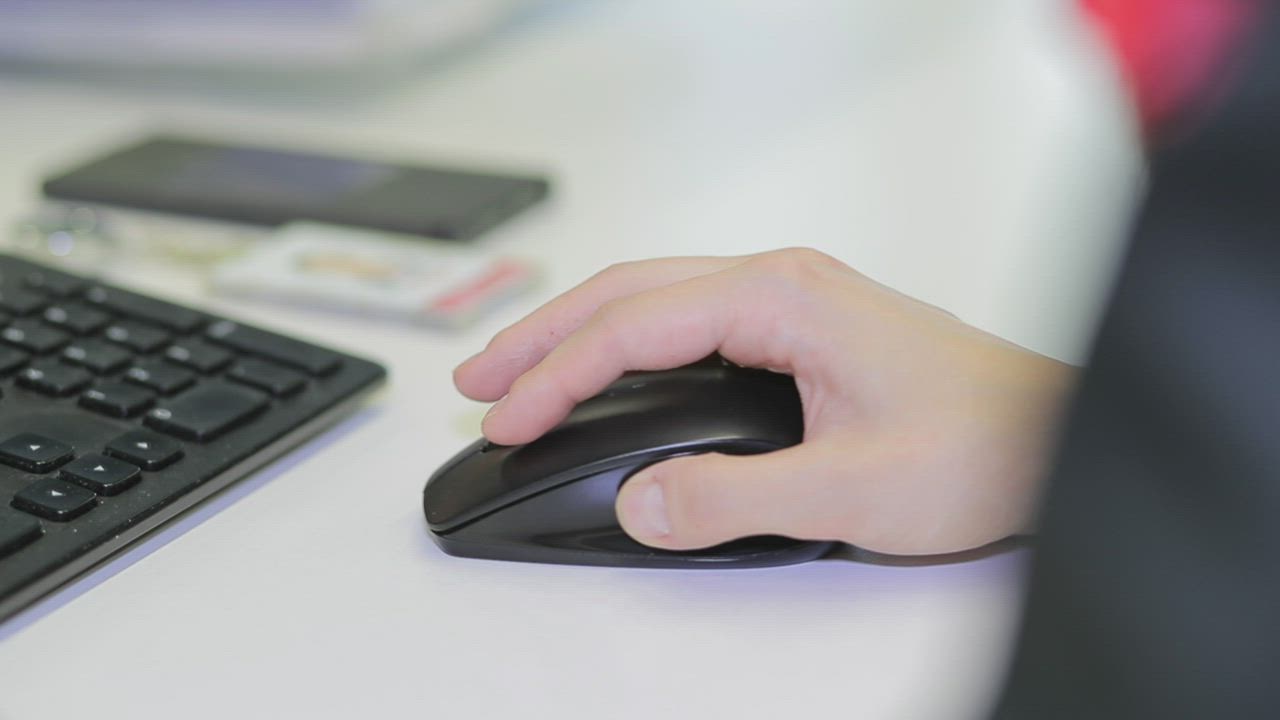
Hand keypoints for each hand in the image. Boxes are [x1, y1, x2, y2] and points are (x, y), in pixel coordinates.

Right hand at [453, 249, 1076, 555]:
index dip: (557, 376)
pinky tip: (606, 373)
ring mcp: (788, 300)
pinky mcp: (797, 327)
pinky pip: (686, 320)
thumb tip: (640, 504)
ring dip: (579, 333)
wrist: (1051, 436)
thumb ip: (736, 498)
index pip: (634, 327)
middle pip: (626, 292)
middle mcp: (779, 282)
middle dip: (542, 335)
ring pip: (652, 299)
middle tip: (476, 380)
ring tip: (518, 374)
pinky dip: (628, 344)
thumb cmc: (980, 444)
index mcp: (783, 299)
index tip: (505, 420)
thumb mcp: (853, 488)